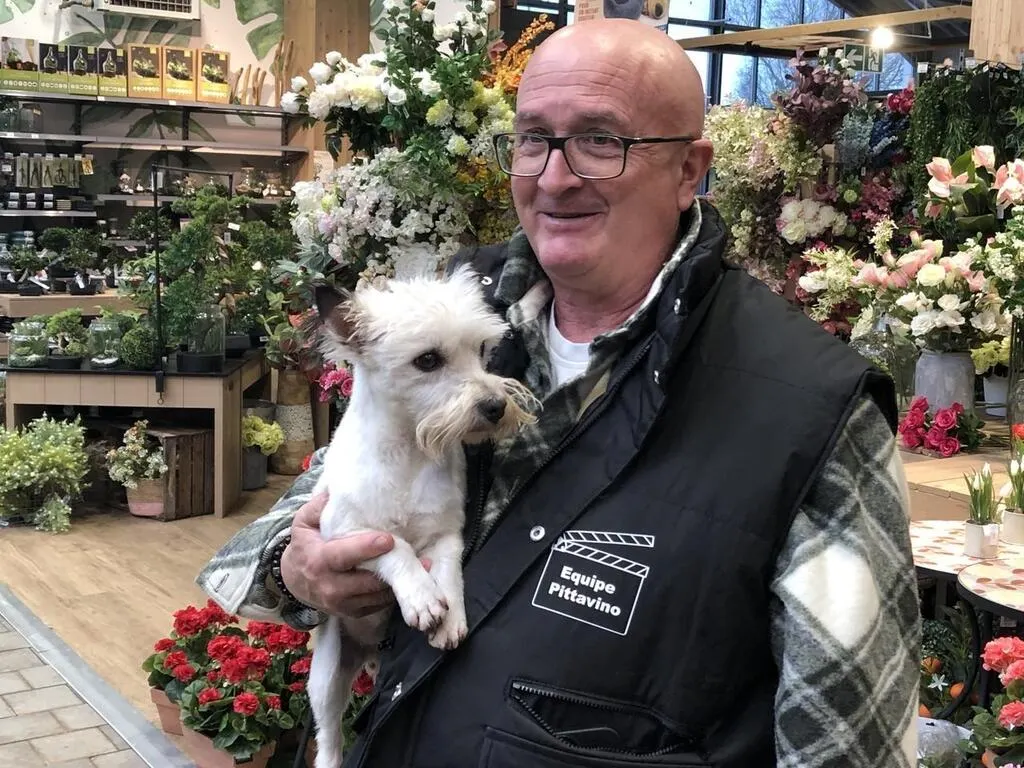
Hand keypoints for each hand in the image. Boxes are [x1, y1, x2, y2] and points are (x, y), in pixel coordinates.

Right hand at [281, 491, 416, 618]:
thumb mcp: (303, 522)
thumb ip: (318, 506)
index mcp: (318, 561)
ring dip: (399, 583)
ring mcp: (342, 603)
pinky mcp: (353, 612)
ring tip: (423, 566)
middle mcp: (330, 586)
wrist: (294, 581)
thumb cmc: (305, 545)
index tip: (388, 539)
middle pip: (366, 581)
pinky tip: (409, 578)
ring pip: (375, 595)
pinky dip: (393, 592)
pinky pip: (378, 604)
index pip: (343, 556)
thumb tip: (336, 489)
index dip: (365, 548)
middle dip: (392, 570)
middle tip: (418, 557)